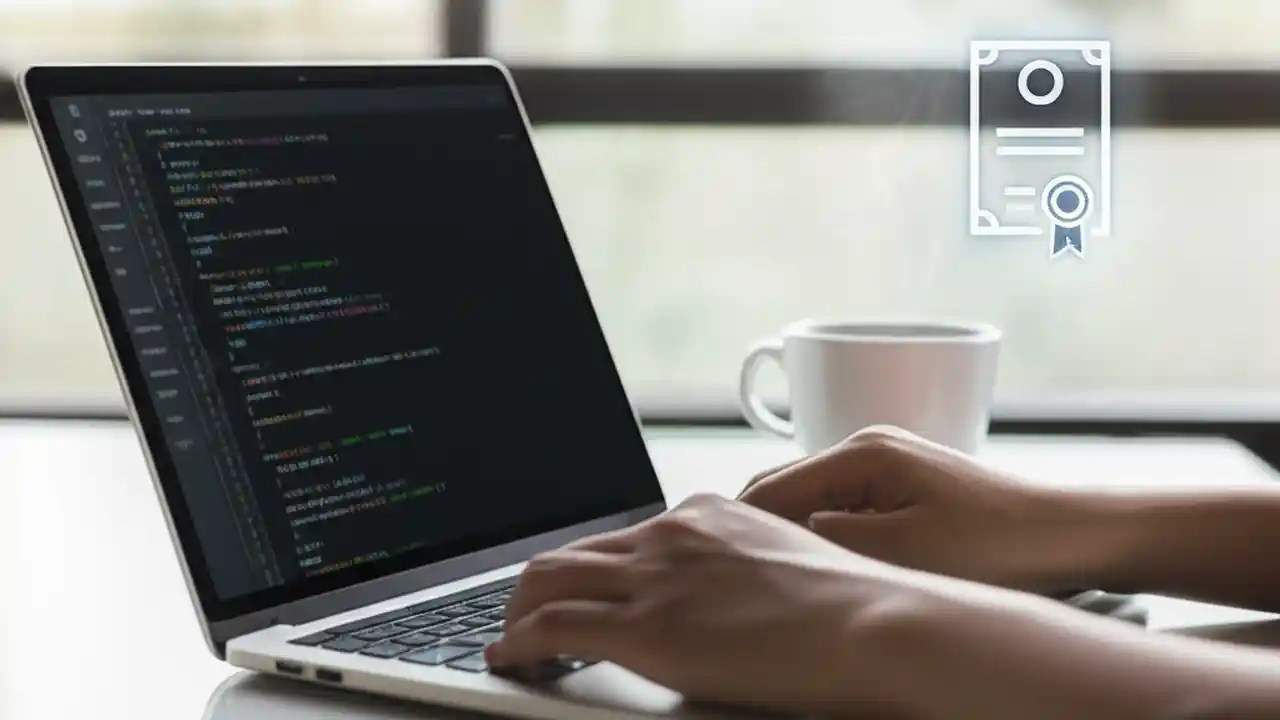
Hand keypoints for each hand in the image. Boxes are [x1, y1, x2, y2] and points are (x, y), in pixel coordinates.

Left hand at [486, 494, 923, 715]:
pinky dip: (518, 642)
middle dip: (538, 585)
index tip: (576, 590)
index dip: (589, 568)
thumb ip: (745, 572)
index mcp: (708, 517)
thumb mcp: (789, 567)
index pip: (624, 537)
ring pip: (547, 580)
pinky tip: (510, 658)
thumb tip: (732, 600)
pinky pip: (553, 626)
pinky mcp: (645, 627)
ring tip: (510, 638)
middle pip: (572, 552)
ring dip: (517, 611)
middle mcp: (671, 535)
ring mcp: (654, 577)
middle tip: (525, 615)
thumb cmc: (852, 607)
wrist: (872, 623)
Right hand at [739, 426, 1103, 592]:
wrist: (1066, 536)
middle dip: (758, 530)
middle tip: (736, 578)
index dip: (738, 527)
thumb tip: (776, 539)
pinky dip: (824, 534)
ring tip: (775, 579)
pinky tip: (824, 568)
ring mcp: (885, 462)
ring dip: (792, 535)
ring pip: (811, 500)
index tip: (711, 564)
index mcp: (861, 453)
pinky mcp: (901, 484)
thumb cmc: (996, 546)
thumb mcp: (901, 552)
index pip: (770, 488)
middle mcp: (867, 446)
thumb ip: (829, 541)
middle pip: (784, 489)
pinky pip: (841, 507)